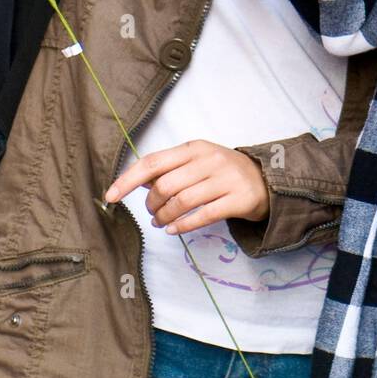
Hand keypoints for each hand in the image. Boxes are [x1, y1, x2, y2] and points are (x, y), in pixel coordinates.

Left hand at [103, 140, 269, 234]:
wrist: (266, 179)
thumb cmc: (223, 171)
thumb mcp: (197, 161)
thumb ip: (169, 168)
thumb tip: (137, 182)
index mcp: (194, 147)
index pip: (153, 162)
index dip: (128, 180)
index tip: (110, 196)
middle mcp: (209, 160)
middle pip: (165, 185)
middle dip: (151, 204)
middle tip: (152, 213)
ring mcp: (225, 179)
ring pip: (181, 202)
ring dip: (164, 217)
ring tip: (160, 222)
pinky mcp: (238, 199)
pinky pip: (202, 216)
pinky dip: (182, 226)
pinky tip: (173, 230)